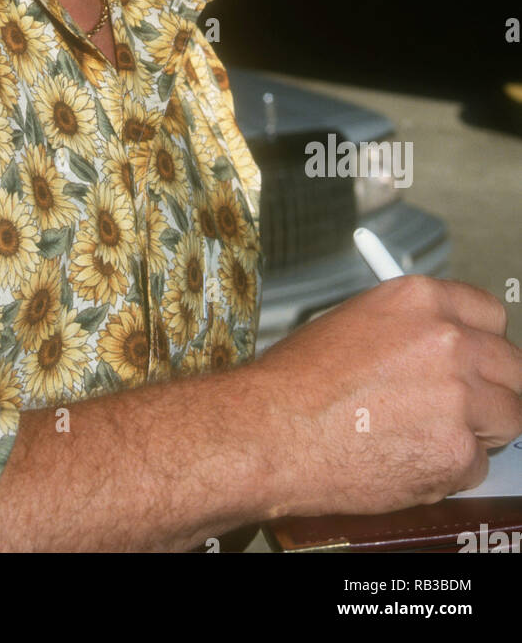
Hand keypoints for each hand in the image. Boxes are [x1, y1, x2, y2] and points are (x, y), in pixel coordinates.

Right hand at [248, 274, 521, 518]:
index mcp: (421, 300)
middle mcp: (448, 340)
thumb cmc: (298, 382)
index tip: (477, 359)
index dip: (484, 342)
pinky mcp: (457, 450)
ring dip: (478, 431)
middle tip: (461, 406)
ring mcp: (459, 396)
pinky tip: (405, 459)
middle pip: (512, 366)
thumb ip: (410, 330)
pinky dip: (449, 470)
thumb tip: (440, 348)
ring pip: (508, 418)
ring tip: (425, 435)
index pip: (490, 314)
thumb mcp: (355, 323)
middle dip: (492, 389)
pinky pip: (476, 464)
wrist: (272, 430)